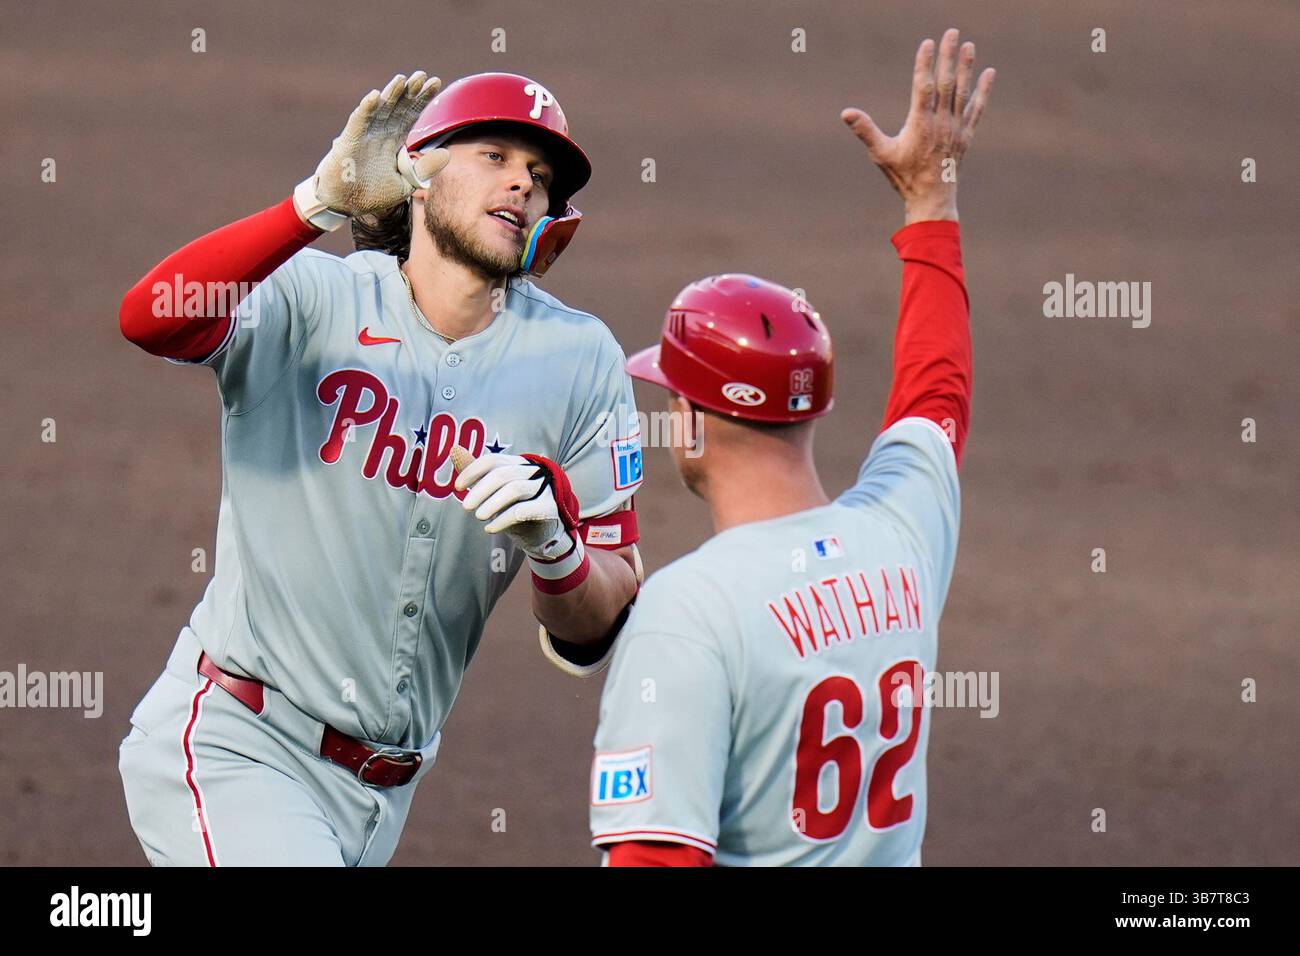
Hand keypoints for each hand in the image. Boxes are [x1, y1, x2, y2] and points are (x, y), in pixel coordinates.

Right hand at [307, 71, 449, 218]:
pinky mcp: (349, 142)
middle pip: (398, 107)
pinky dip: (367, 109)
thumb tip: (447, 153)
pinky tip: (376, 96)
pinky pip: (359, 122)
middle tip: (423, 75)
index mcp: (394, 140)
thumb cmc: (372, 194)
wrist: (345, 205)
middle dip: (410, 91)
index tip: (437, 82)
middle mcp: (380, 133)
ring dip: (391, 94)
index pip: (411, 114)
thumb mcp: (404, 183)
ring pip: (380, 110)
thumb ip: (423, 168)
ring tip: (403, 79)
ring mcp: (364, 135)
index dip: (422, 99)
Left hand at [451, 446, 576, 560]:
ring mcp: (543, 488)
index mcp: (517, 464)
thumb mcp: (495, 491)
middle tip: (465, 506)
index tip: (458, 487)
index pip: (493, 460)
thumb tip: (455, 451)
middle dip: (480, 490)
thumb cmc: (516, 507)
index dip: (472, 471)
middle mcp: (532, 472)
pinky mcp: (549, 508)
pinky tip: (491, 528)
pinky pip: (523, 510)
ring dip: (492, 504)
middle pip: (502, 474)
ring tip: (479, 516)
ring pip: (514, 489)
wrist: (542, 532)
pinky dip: (503, 519)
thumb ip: (477, 474)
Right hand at [841, 29, 994, 223]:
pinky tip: (989, 73)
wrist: (931, 199)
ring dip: (966, 68)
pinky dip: (983, 91)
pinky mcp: (965, 135)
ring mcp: (956, 128)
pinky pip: (977, 109)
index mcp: (920, 124)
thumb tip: (846, 113)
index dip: (925, 64)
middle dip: (949, 57)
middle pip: (946, 83)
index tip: (927, 43)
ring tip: (969, 46)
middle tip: (952, 33)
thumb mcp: (881, 154)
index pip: (923, 87)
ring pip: (962, 92)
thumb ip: (865, 130)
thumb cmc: (903, 176)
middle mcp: (941, 123)